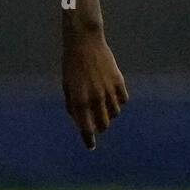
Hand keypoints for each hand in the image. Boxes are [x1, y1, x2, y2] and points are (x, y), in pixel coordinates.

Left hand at [62, 27, 127, 149]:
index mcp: (79, 101)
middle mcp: (95, 98)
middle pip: (103, 124)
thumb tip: (81, 122)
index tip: (90, 147)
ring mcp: (108, 90)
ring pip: (114, 113)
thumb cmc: (71, 65)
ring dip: (109, 114)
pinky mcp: (119, 81)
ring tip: (102, 106)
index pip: (86, 128)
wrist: (84, 43)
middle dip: (100, 127)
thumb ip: (73, 105)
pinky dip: (118, 102)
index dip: (88, 140)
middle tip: (97, 125)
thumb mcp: (67, 86)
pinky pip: (123, 100)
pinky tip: (112, 97)